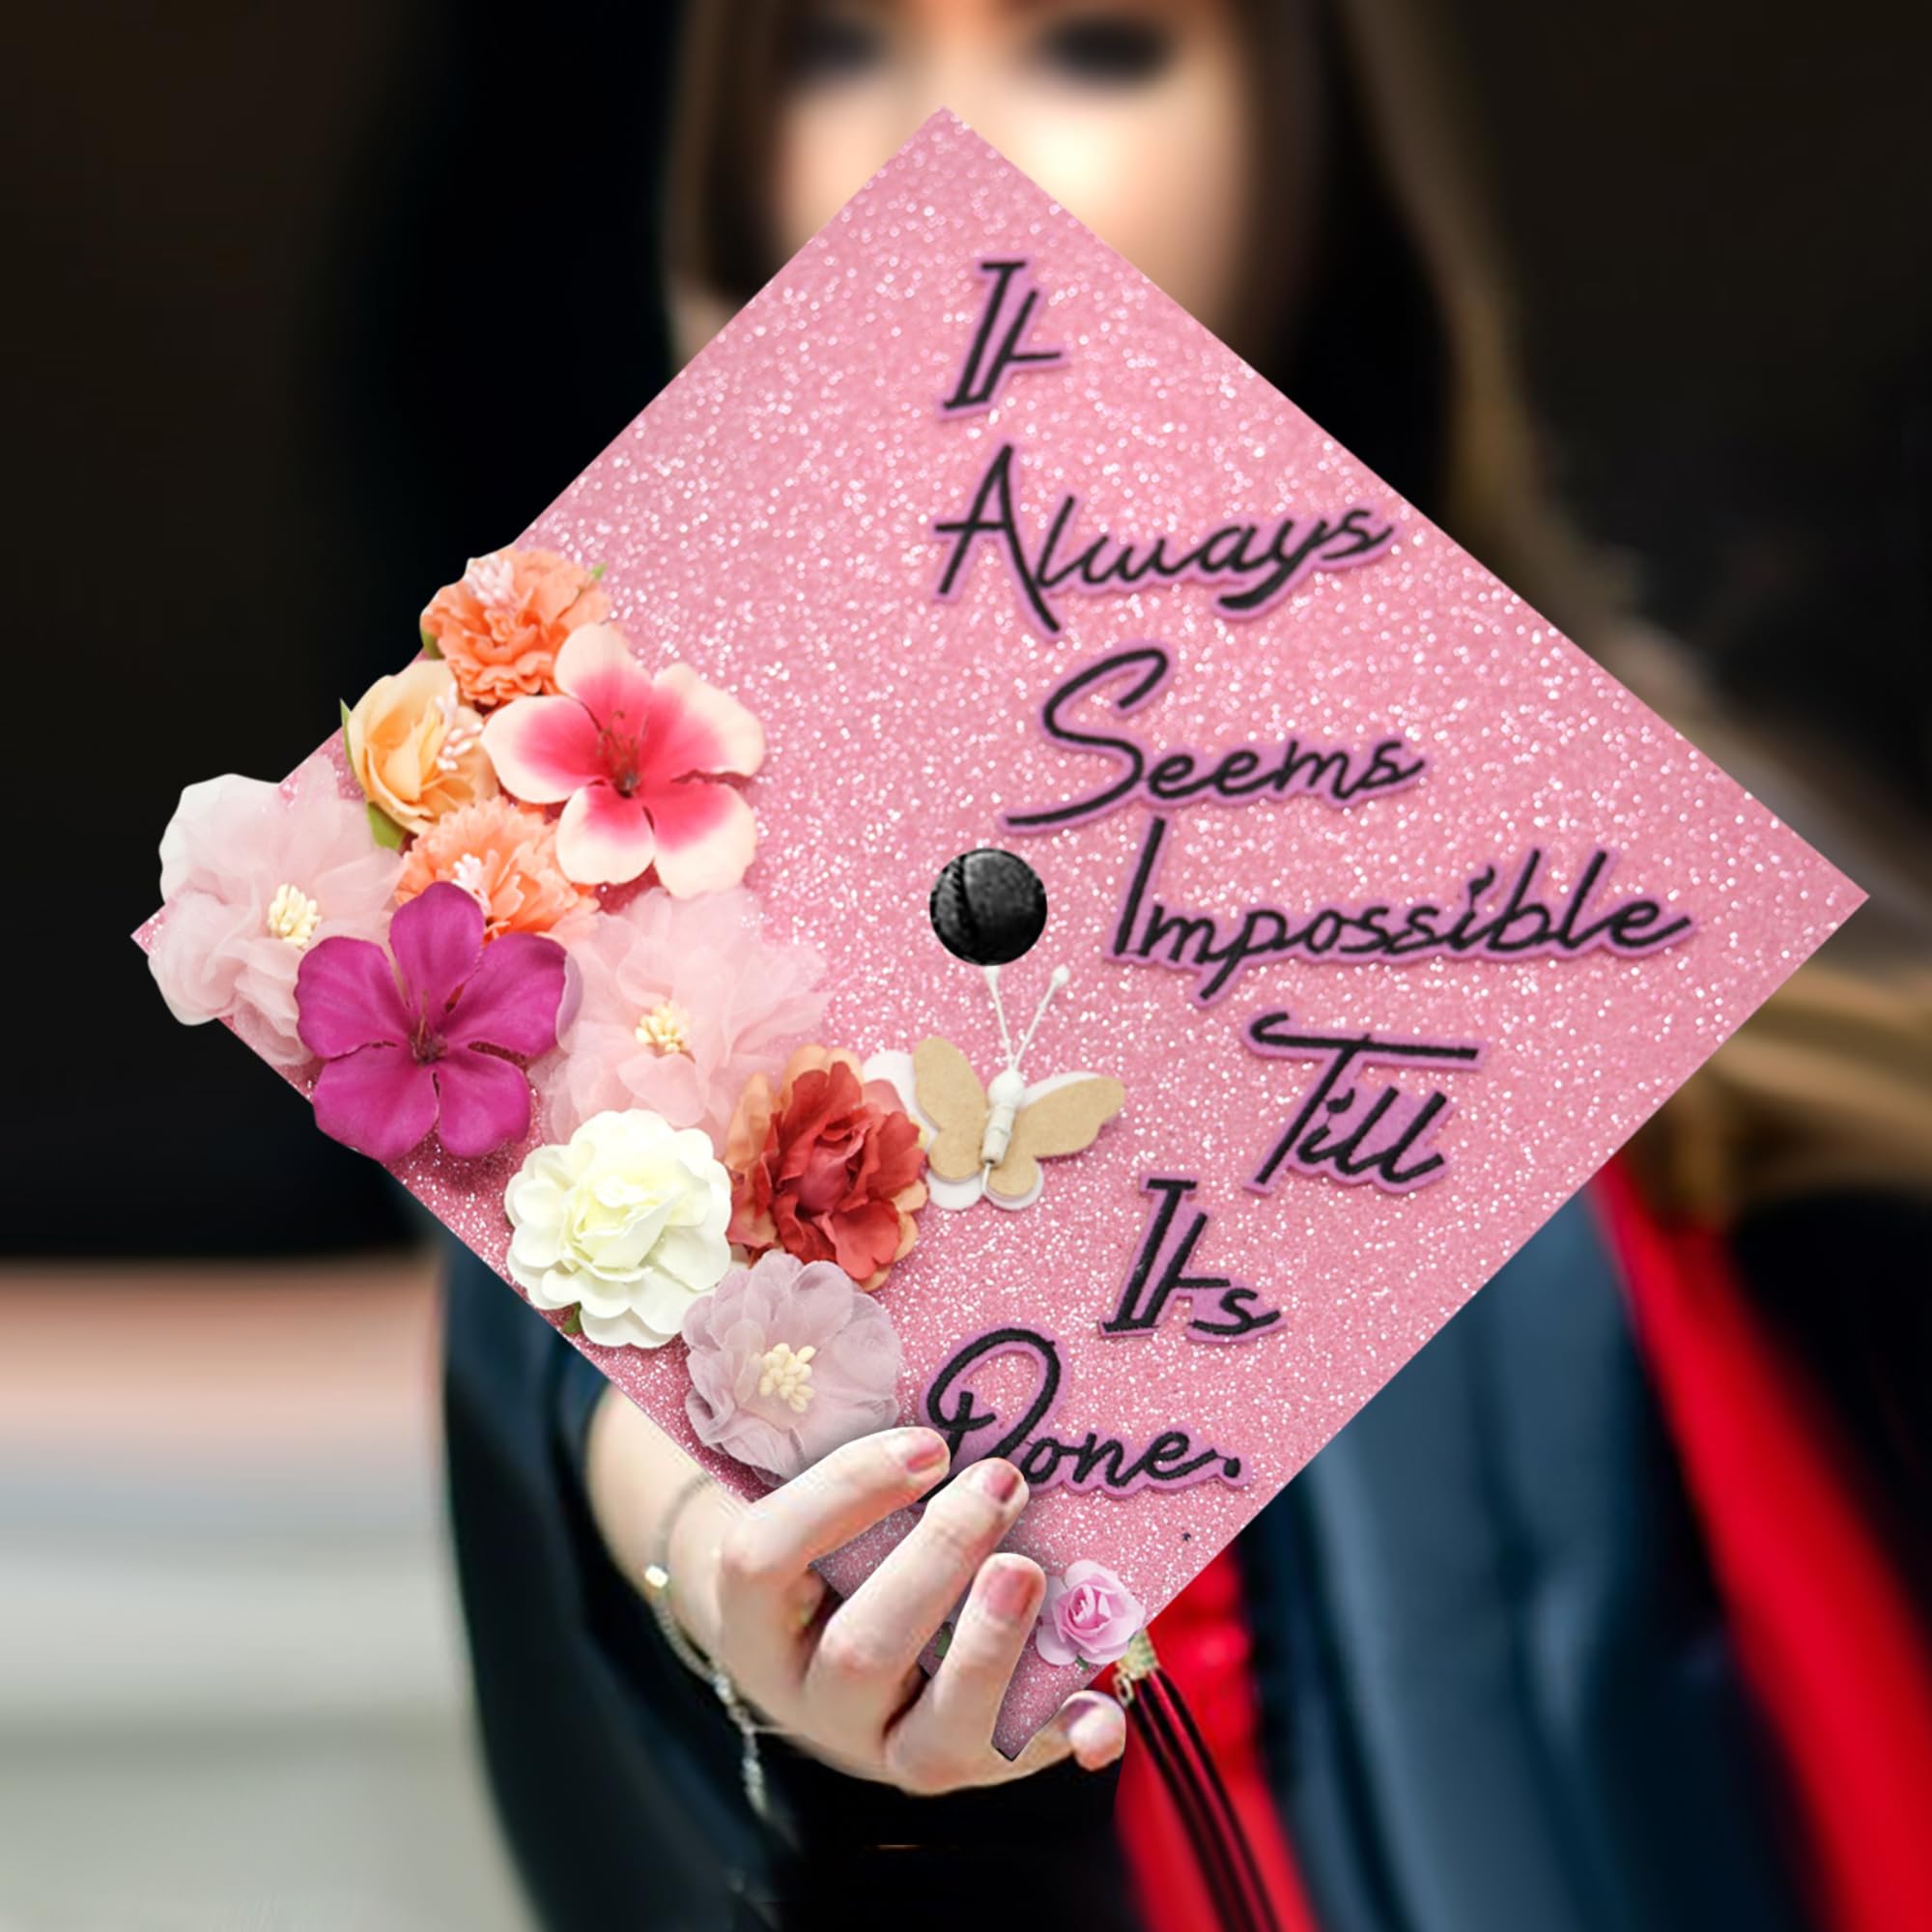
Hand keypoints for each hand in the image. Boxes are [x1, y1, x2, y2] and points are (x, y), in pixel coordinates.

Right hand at [588, 1393, 1125, 1793]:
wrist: (807, 1640)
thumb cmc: (815, 1528)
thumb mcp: (793, 1482)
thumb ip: (818, 1423)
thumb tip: (894, 1314)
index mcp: (752, 1615)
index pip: (767, 1559)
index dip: (843, 1497)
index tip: (927, 1442)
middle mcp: (809, 1694)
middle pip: (861, 1651)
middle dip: (938, 1565)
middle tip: (1002, 1480)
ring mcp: (885, 1742)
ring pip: (933, 1738)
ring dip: (994, 1649)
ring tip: (1034, 1568)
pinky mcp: (961, 1762)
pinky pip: (1013, 1765)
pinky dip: (1062, 1737)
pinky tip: (1101, 1713)